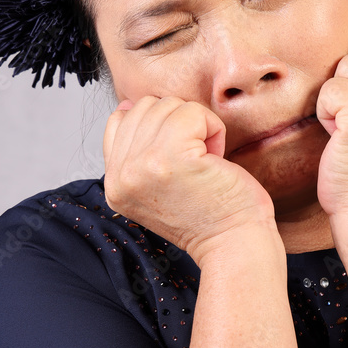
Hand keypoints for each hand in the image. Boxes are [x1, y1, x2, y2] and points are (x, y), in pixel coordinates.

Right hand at [102, 96, 279, 263]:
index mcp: (114, 183)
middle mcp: (120, 176)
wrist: (234, 243)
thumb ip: (137, 149)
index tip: (181, 158)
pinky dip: (213, 128)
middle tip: (197, 162)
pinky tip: (215, 158)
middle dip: (180, 124)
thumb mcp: (156, 184)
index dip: (159, 126)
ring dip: (198, 126)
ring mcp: (142, 166)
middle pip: (146, 106)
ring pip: (169, 105)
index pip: (120, 119)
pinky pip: (193, 112)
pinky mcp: (171, 158)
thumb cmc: (210, 212)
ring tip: (205, 162)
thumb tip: (129, 104)